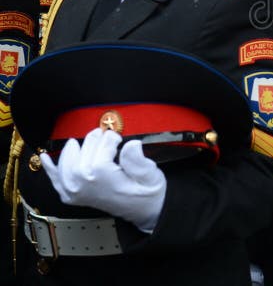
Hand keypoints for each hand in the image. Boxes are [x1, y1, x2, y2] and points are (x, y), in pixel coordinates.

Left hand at [41, 128, 166, 232]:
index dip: (111, 138)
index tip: (119, 139)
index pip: (101, 145)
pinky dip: (50, 168)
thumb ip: (138, 160)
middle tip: (106, 137)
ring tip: (89, 142)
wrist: (143, 211)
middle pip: (82, 150)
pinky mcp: (72, 195)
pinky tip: (45, 158)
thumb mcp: (150, 175)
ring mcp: (74, 191)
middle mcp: (83, 184)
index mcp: (102, 176)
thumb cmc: (147, 192)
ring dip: (76, 149)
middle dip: (94, 140)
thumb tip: (132, 143)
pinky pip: (56, 179)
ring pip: (67, 160)